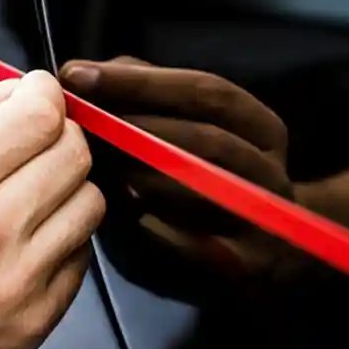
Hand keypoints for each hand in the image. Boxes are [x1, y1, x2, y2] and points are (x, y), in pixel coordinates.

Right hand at [0, 71, 103, 348]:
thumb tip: (17, 91)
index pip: (37, 118)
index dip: (43, 93)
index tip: (36, 93)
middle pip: (73, 155)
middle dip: (57, 132)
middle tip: (30, 140)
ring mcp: (12, 287)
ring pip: (90, 202)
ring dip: (65, 184)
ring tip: (26, 191)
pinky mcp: (33, 323)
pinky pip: (83, 254)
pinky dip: (62, 235)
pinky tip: (23, 237)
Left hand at [60, 58, 297, 278]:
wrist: (260, 257)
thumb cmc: (203, 181)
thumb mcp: (183, 129)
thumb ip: (141, 97)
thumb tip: (82, 77)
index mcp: (261, 129)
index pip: (206, 92)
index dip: (141, 82)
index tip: (77, 76)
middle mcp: (271, 173)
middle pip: (209, 141)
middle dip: (137, 129)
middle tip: (80, 124)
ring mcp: (265, 225)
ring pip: (203, 194)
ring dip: (144, 177)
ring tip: (93, 167)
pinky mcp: (245, 272)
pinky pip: (198, 250)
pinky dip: (158, 233)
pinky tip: (123, 219)